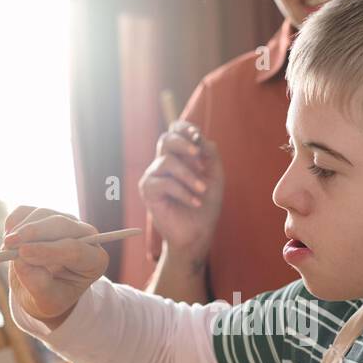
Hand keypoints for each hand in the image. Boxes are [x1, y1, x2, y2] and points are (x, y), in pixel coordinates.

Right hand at [3, 205, 109, 325]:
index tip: (22, 253)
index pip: (75, 249)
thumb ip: (39, 285)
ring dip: (21, 229)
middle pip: (61, 224)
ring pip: (43, 213)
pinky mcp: (46, 215)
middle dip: (33, 232)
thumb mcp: (47, 301)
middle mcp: (85, 236)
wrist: (43, 289)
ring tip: (7, 250)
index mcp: (94, 260)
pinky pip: (27, 210)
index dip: (48, 250)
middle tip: (9, 244)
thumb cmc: (51, 297)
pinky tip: (7, 240)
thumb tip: (21, 261)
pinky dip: (13, 221)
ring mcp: (66, 222)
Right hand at [138, 122, 223, 261]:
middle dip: (183, 144)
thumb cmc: (206, 205)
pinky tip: (194, 202)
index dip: (184, 129)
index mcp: (180, 157)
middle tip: (198, 154)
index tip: (197, 137)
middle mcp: (164, 163)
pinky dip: (182, 192)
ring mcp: (154, 176)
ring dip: (189, 175)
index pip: (175, 131)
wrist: (198, 233)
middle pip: (166, 139)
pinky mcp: (148, 191)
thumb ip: (210, 154)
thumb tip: (200, 138)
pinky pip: (164, 182)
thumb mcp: (215, 176)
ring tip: (202, 191)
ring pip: (167, 160)